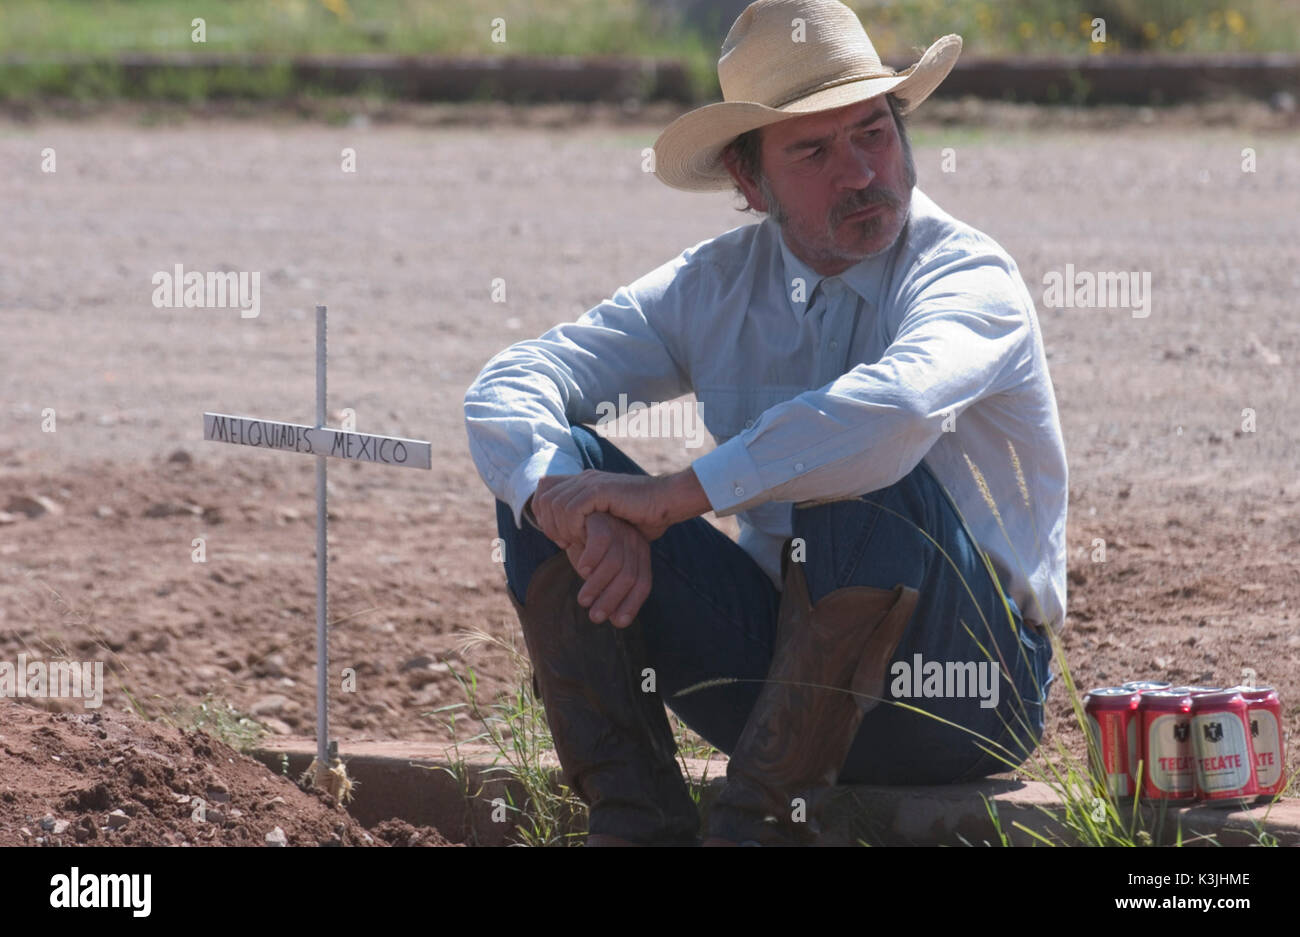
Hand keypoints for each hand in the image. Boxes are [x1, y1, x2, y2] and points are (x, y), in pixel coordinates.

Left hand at [531, 470, 695, 548]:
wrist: (667, 502)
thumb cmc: (645, 516)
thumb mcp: (611, 519)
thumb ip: (590, 522)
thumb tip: (573, 539)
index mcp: (584, 481)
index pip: (544, 490)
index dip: (543, 514)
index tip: (558, 536)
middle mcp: (584, 478)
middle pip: (544, 496)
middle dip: (548, 523)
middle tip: (564, 543)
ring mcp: (591, 482)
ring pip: (555, 504)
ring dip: (560, 528)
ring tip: (573, 543)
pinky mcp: (599, 490)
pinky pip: (571, 510)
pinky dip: (572, 527)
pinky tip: (583, 538)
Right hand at [562, 512, 651, 628]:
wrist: (573, 516)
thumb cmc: (587, 549)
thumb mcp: (598, 572)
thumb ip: (608, 590)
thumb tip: (617, 620)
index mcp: (639, 555)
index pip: (643, 584)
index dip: (632, 604)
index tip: (619, 622)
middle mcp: (634, 542)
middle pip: (629, 576)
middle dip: (611, 600)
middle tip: (595, 617)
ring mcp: (619, 529)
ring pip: (614, 563)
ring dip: (597, 586)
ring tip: (583, 600)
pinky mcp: (602, 519)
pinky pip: (601, 542)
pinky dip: (592, 559)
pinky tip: (582, 570)